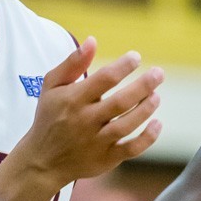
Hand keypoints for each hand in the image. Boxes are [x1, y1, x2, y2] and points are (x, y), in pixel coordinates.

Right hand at [14, 35, 162, 185]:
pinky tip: (157, 124)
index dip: (123, 66)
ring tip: (156, 96)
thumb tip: (92, 40)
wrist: (42, 160)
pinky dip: (147, 138)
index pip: (104, 79)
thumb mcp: (51, 86)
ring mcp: (96, 141)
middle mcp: (85, 120)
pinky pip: (131, 149)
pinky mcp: (105, 159)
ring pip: (127, 125)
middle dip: (143, 86)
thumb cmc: (49, 116)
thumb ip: (72, 63)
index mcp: (73, 100)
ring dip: (146, 109)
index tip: (136, 57)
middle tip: (159, 73)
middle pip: (120, 102)